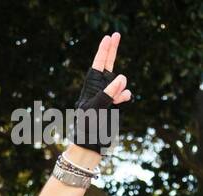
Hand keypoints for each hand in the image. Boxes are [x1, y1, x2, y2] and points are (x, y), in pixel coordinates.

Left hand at [72, 33, 131, 153]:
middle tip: (116, 34)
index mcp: (91, 87)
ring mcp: (109, 96)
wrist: (91, 144)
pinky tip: (121, 101)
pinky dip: (124, 96)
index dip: (103, 51)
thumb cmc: (87, 127)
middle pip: (108, 65)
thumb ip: (108, 94)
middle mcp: (100, 89)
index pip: (98, 64)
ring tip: (115, 100)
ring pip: (120, 82)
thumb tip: (122, 78)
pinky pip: (125, 94)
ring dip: (120, 88)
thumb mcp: (95, 110)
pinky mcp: (117, 104)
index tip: (108, 37)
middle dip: (112, 50)